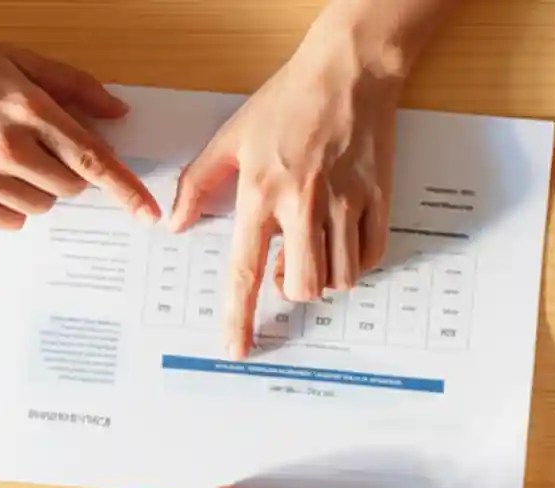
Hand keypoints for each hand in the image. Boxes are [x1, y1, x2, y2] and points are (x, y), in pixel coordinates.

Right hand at [0, 32, 158, 229]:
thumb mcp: (16, 59)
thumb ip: (73, 86)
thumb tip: (117, 113)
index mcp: (27, 109)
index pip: (92, 159)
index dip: (126, 189)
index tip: (148, 212)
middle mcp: (6, 147)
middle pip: (70, 187)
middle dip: (69, 173)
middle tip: (42, 148)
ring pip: (42, 206)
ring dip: (39, 189)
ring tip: (8, 157)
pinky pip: (9, 221)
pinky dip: (11, 205)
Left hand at [169, 38, 398, 358]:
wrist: (348, 72)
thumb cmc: (287, 103)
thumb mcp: (231, 137)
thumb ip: (198, 183)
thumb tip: (176, 225)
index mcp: (261, 192)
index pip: (245, 270)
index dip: (239, 317)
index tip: (236, 349)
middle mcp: (304, 204)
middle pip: (302, 286)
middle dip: (293, 290)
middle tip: (287, 267)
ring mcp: (346, 203)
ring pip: (339, 277)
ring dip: (324, 276)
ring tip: (315, 246)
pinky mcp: (378, 199)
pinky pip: (370, 257)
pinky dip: (355, 262)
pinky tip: (343, 243)